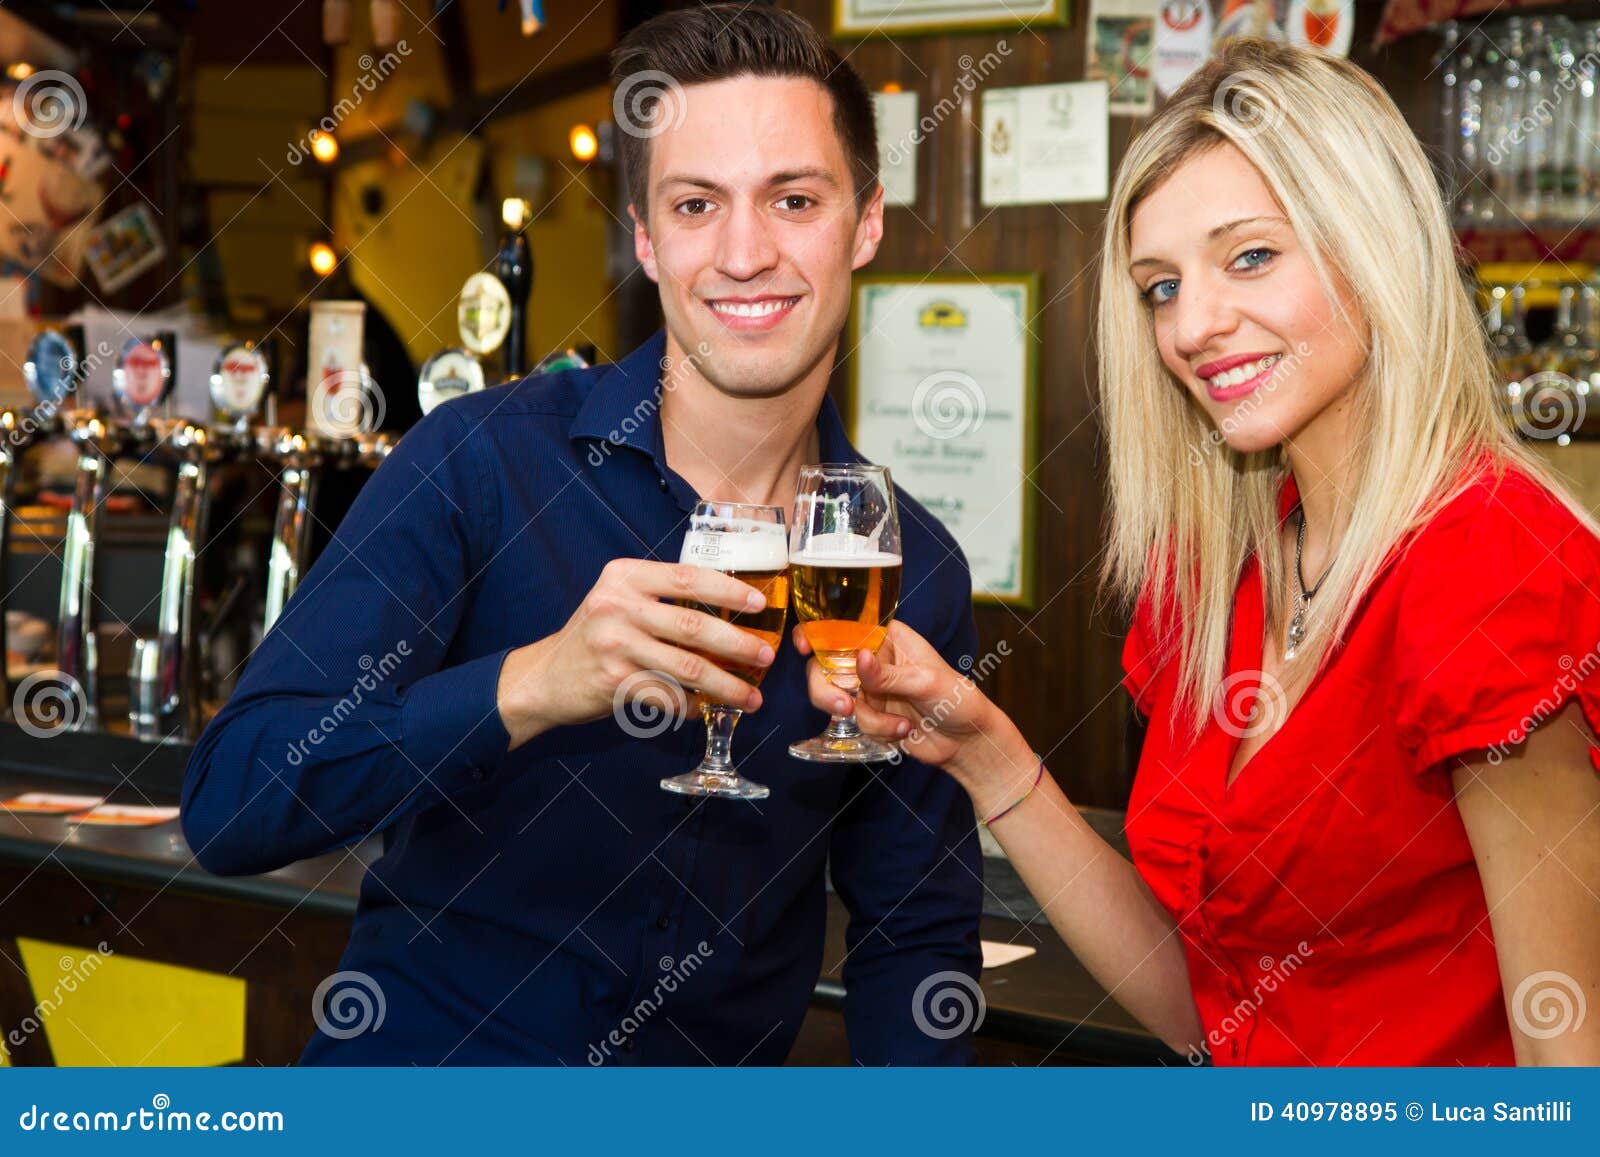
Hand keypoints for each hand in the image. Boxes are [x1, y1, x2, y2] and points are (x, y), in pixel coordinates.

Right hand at [497, 558, 773, 748]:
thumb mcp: (619, 600)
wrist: (544, 677)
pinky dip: (694, 707)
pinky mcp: (614, 682)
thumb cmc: (595, 636)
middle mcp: (617, 605)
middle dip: (738, 643)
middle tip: (766, 656)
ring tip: (752, 696)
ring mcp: (615, 645)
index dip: (728, 589)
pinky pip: (668, 697)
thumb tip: (729, 609)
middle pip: (694, 625)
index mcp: (625, 576)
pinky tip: (708, 710)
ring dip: (726, 685)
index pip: (688, 577)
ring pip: (687, 668)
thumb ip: (662, 597)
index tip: (759, 602)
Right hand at [794, 620, 1000, 770]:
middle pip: (826, 664)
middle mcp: (873, 658)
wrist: (967, 742)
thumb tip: (857, 658)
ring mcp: (869, 687)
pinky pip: (854, 721)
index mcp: (888, 636)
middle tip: (844, 706)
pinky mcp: (869, 713)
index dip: (818, 632)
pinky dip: (877, 730)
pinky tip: (903, 730)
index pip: (845, 626)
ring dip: (867, 717)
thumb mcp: (926, 681)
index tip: (805, 645)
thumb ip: (888, 674)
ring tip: (898, 725)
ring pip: (836, 697)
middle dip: (829, 688)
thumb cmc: (958, 700)